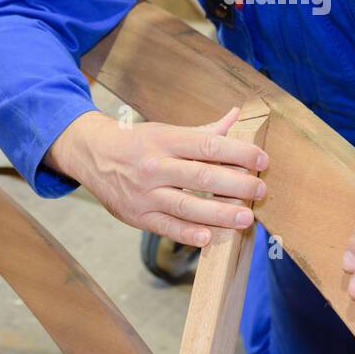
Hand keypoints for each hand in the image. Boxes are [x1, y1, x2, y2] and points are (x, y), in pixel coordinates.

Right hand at [48, 105, 267, 247]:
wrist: (93, 155)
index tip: (262, 160)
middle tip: (260, 190)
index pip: (208, 145)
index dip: (238, 153)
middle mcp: (155, 166)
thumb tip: (236, 116)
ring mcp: (145, 193)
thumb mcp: (167, 131)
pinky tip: (209, 237)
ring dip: (219, 213)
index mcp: (165, 140)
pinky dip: (187, 234)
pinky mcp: (137, 216)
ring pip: (186, 206)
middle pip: (201, 177)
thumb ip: (204, 130)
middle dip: (236, 185)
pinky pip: (166, 227)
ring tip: (245, 218)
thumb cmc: (138, 142)